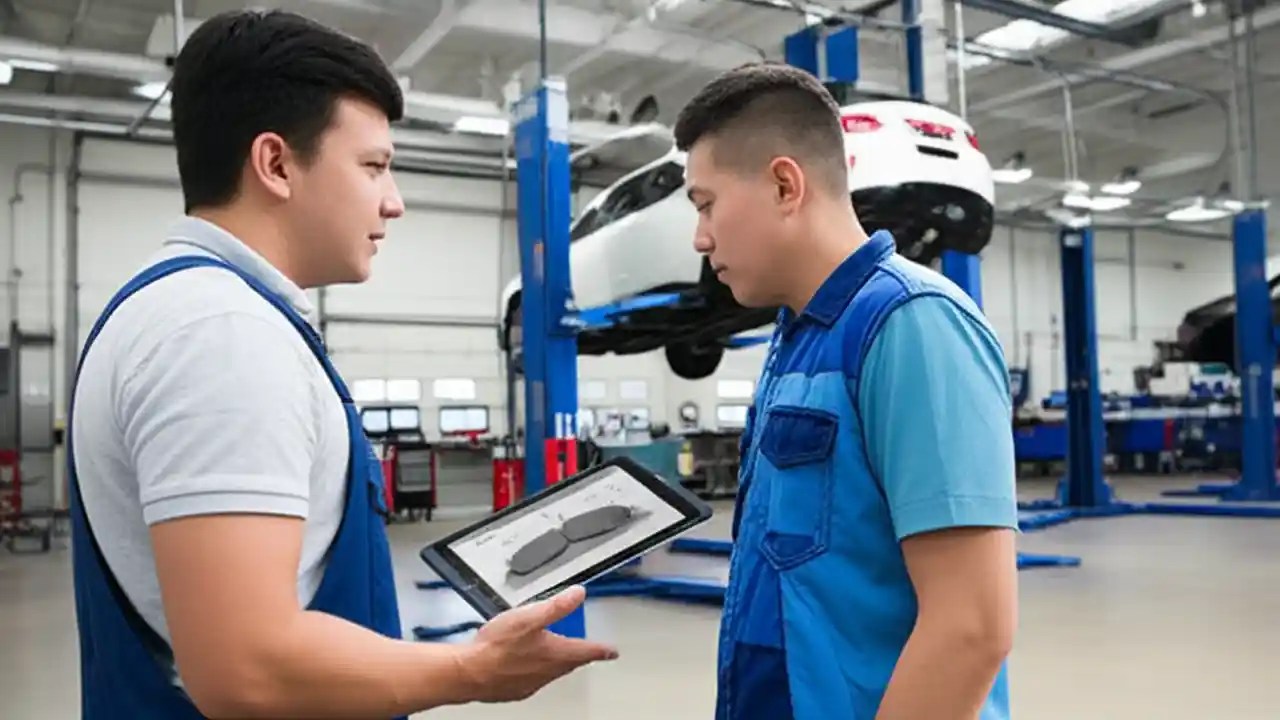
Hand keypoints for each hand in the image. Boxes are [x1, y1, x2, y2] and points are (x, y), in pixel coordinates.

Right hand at [458, 585, 618, 702]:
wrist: (469, 673)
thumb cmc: (496, 647)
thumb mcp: (529, 616)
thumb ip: (556, 605)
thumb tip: (578, 594)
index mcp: (556, 653)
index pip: (587, 651)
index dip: (601, 649)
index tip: (611, 651)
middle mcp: (547, 671)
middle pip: (571, 663)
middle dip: (579, 655)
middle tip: (585, 651)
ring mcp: (532, 683)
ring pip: (553, 672)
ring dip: (558, 662)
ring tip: (557, 654)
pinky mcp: (516, 689)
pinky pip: (534, 680)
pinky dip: (537, 670)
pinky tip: (526, 664)